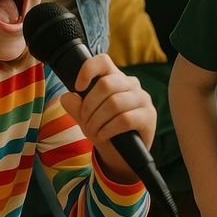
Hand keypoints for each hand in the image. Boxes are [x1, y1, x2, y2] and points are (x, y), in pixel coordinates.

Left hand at [58, 54, 156, 181]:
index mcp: (115, 77)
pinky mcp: (148, 116)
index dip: (88, 70)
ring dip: (97, 121)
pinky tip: (103, 136)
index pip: (103, 61)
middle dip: (89, 106)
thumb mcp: (85, 118)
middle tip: (85, 122)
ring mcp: (142, 99)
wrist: (121, 155)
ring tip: (93, 131)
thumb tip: (67, 97)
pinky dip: (108, 130)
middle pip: (106, 84)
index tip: (78, 87)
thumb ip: (75, 106)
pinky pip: (124, 119)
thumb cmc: (104, 129)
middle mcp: (131, 84)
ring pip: (114, 103)